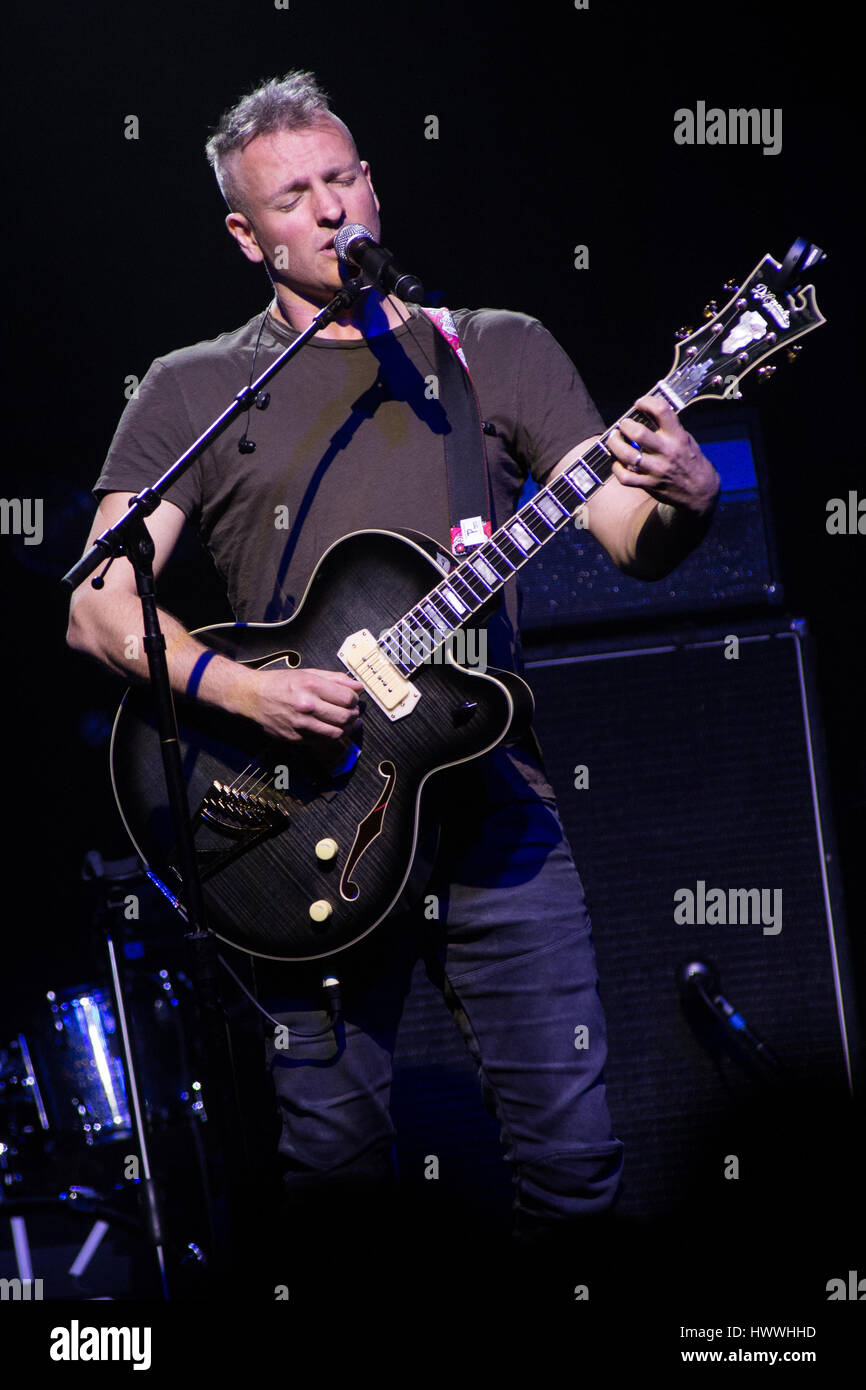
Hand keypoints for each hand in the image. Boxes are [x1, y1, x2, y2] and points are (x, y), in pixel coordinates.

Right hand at [247, 666, 363, 744]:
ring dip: (347, 729)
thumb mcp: (308, 673)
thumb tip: (358, 686)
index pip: (347, 698)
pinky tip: (332, 729)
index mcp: (311, 685)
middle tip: (353, 712)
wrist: (253, 696)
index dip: (354, 699)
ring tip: (347, 723)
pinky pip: (322, 741)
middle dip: (354, 715)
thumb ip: (335, 679)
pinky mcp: (295, 737)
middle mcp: (306, 705)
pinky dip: (332, 736)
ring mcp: (301, 724)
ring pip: (336, 733)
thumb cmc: (281, 683)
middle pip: (345, 717)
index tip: (352, 699)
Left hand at [608, 395, 719, 515]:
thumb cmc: (691, 462)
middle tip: (623, 424)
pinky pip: (625, 477)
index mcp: (678, 437)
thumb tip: (648, 412)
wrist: (700, 492)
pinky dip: (617, 468)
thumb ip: (669, 428)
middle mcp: (667, 452)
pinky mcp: (649, 485)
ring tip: (614, 438)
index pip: (662, 411)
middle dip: (626, 425)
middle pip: (638, 433)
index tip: (639, 403)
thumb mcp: (686, 440)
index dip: (647, 402)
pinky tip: (617, 462)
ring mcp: (657, 470)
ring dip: (615, 444)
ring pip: (627, 455)